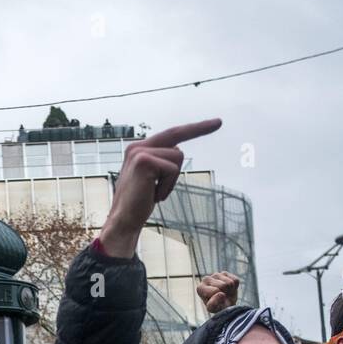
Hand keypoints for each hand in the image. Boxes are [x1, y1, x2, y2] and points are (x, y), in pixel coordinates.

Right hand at [98, 118, 222, 257]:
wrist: (123, 221)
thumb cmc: (138, 204)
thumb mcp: (150, 178)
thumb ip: (159, 162)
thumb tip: (176, 151)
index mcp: (138, 149)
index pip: (170, 135)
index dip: (192, 129)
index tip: (215, 123)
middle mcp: (137, 147)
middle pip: (177, 136)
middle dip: (199, 128)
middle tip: (219, 122)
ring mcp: (140, 152)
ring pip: (177, 156)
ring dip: (171, 180)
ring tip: (155, 192)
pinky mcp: (144, 161)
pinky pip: (172, 170)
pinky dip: (167, 186)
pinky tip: (153, 195)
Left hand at [197, 271, 239, 313]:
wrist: (225, 304)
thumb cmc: (217, 307)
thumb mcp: (213, 309)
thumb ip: (213, 304)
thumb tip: (221, 294)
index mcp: (200, 288)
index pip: (215, 291)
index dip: (219, 298)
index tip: (216, 300)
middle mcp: (206, 279)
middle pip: (223, 285)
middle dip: (226, 293)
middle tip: (222, 297)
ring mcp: (215, 275)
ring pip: (230, 283)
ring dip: (230, 290)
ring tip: (225, 294)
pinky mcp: (225, 273)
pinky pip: (235, 280)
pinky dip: (235, 287)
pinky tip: (229, 289)